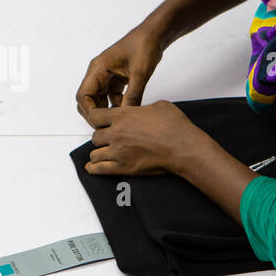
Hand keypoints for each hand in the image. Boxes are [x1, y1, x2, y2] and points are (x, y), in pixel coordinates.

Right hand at [75, 23, 164, 120]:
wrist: (154, 34)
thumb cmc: (144, 46)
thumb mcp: (140, 73)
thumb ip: (133, 96)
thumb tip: (126, 116)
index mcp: (98, 68)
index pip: (83, 95)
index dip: (90, 111)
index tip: (101, 122)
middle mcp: (98, 73)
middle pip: (88, 99)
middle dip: (96, 113)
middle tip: (109, 125)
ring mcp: (107, 76)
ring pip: (99, 99)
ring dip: (107, 110)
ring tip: (120, 121)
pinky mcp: (116, 78)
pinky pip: (111, 96)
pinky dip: (117, 104)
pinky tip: (128, 110)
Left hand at [84, 100, 208, 176]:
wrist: (183, 147)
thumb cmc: (175, 127)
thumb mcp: (159, 106)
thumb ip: (142, 108)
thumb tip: (141, 112)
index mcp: (123, 116)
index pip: (95, 116)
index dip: (97, 119)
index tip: (100, 122)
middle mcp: (116, 133)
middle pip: (95, 136)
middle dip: (101, 137)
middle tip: (108, 139)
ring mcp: (118, 152)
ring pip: (95, 154)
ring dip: (99, 153)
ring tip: (104, 153)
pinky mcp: (124, 168)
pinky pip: (99, 170)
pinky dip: (94, 169)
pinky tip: (92, 168)